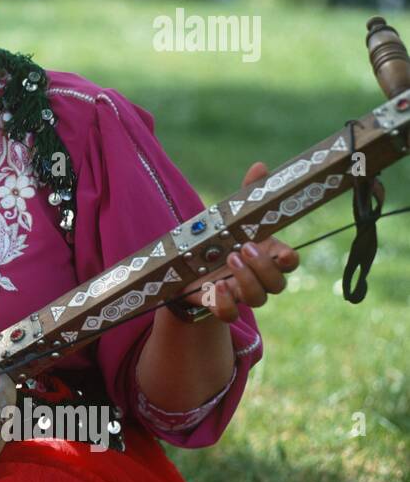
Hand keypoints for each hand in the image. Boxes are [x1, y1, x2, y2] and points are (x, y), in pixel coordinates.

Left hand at [183, 162, 300, 322]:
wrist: (190, 268)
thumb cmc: (220, 239)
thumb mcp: (231, 217)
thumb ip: (248, 194)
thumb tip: (260, 166)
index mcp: (268, 255)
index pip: (291, 262)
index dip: (289, 260)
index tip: (283, 253)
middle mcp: (259, 278)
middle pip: (278, 284)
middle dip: (262, 268)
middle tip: (241, 249)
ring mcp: (241, 294)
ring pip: (258, 299)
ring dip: (246, 282)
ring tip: (227, 263)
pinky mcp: (221, 305)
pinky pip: (230, 315)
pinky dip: (225, 305)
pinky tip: (215, 288)